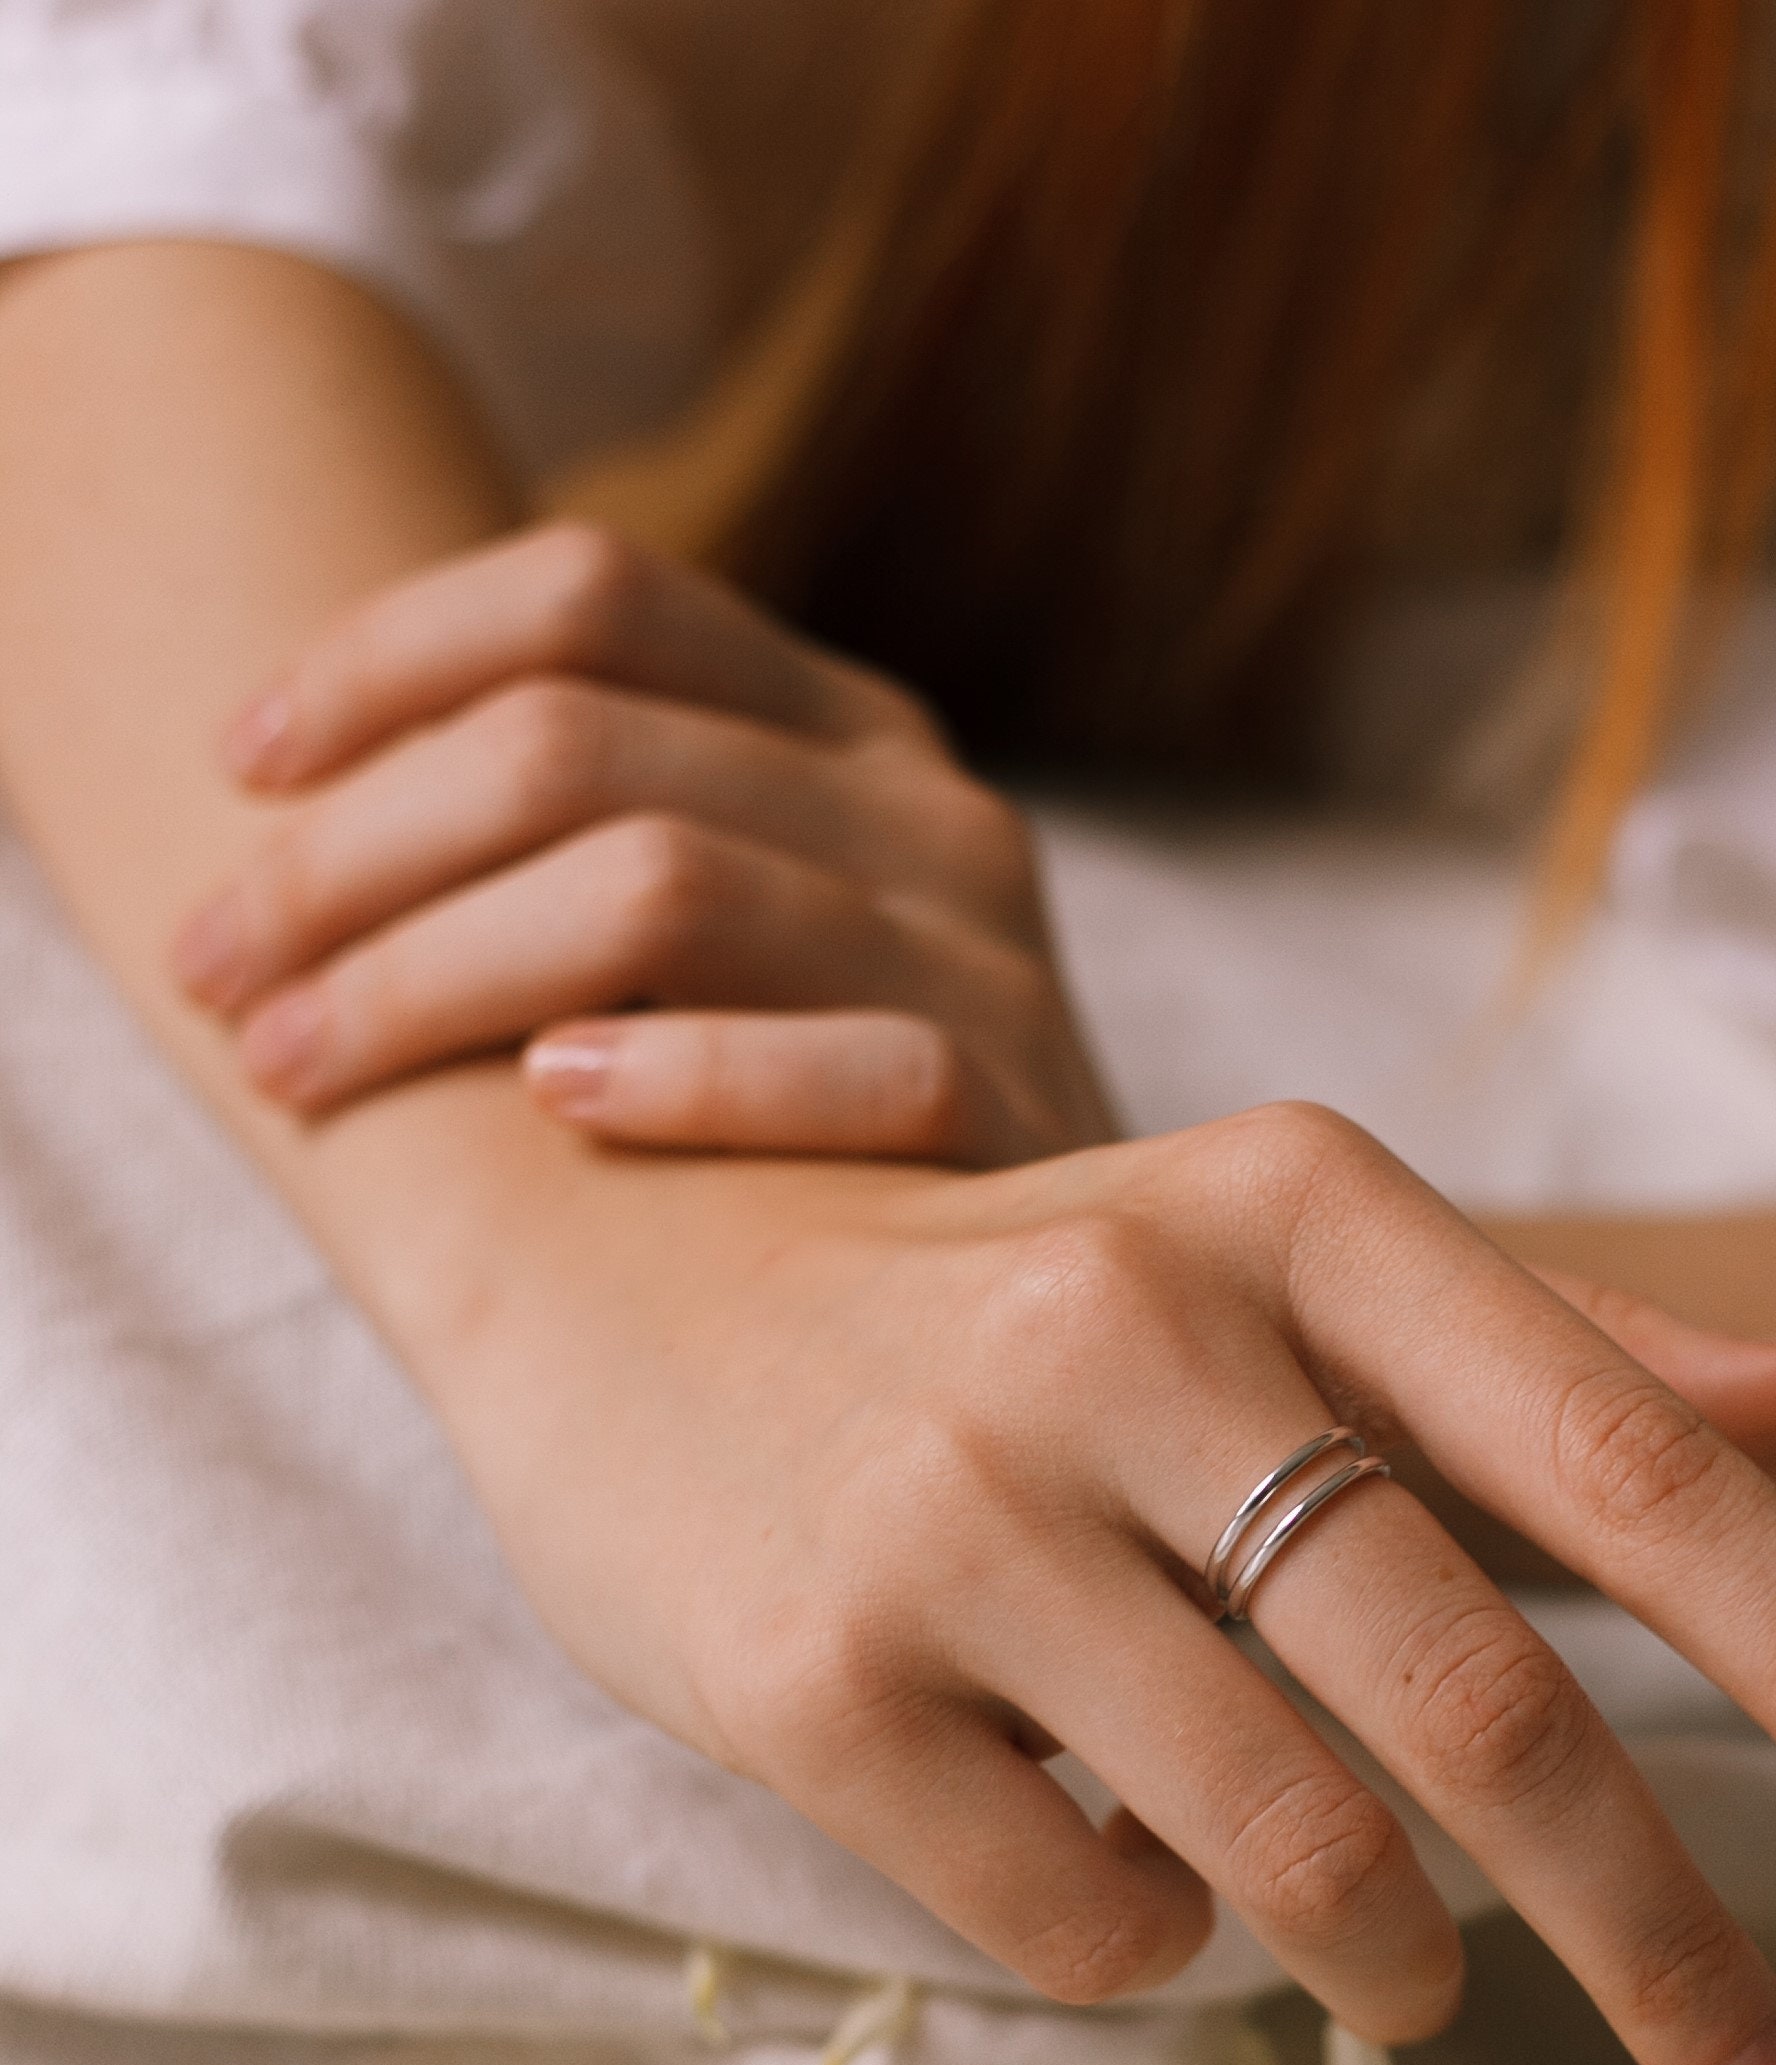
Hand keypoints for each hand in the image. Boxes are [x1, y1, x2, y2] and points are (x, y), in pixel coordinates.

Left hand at [172, 523, 1112, 1164]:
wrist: (1061, 1264)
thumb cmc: (827, 1113)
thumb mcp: (750, 922)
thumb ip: (607, 832)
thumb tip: (293, 807)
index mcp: (845, 724)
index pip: (592, 592)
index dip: (385, 655)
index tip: (234, 768)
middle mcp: (925, 805)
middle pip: (578, 746)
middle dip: (348, 857)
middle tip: (219, 971)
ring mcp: (989, 953)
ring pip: (670, 889)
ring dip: (432, 976)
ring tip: (300, 1061)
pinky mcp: (1028, 1110)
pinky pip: (861, 1066)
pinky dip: (692, 1074)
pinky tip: (558, 1101)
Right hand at [443, 1097, 1775, 2064]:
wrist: (626, 1278)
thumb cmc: (1020, 1298)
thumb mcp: (1282, 1264)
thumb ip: (1572, 1346)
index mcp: (1291, 1202)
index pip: (1625, 1456)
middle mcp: (1126, 1325)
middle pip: (1483, 1701)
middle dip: (1661, 1926)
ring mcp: (953, 1505)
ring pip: (1297, 1847)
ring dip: (1398, 1956)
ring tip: (1404, 1964)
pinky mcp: (807, 1677)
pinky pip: (1082, 1918)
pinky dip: (1159, 1949)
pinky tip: (1132, 1873)